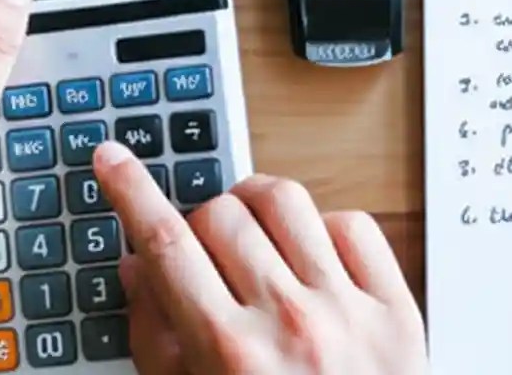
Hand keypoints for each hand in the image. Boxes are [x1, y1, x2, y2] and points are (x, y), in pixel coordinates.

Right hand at [92, 141, 428, 374]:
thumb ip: (156, 337)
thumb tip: (139, 266)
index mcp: (228, 353)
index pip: (165, 242)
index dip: (131, 190)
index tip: (115, 158)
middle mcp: (289, 322)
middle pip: (221, 213)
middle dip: (199, 222)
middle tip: (204, 249)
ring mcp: (348, 310)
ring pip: (287, 200)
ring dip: (256, 207)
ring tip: (253, 234)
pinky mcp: (396, 307)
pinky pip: (353, 224)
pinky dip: (325, 228)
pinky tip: (311, 256)